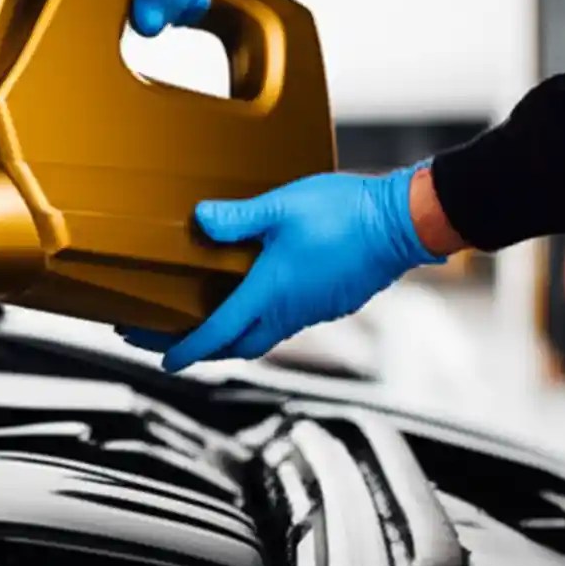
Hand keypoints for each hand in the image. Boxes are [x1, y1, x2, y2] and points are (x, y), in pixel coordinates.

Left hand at [122, 164, 447, 372]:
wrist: (399, 224)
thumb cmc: (344, 214)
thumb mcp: (281, 206)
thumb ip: (237, 217)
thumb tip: (200, 220)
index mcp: (269, 292)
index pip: (217, 332)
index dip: (187, 349)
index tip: (165, 359)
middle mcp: (290, 310)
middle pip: (239, 346)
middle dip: (206, 350)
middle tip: (179, 343)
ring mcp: (313, 310)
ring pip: (266, 337)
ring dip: (237, 337)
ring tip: (217, 324)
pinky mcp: (332, 303)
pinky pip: (290, 323)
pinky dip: (266, 322)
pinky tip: (266, 300)